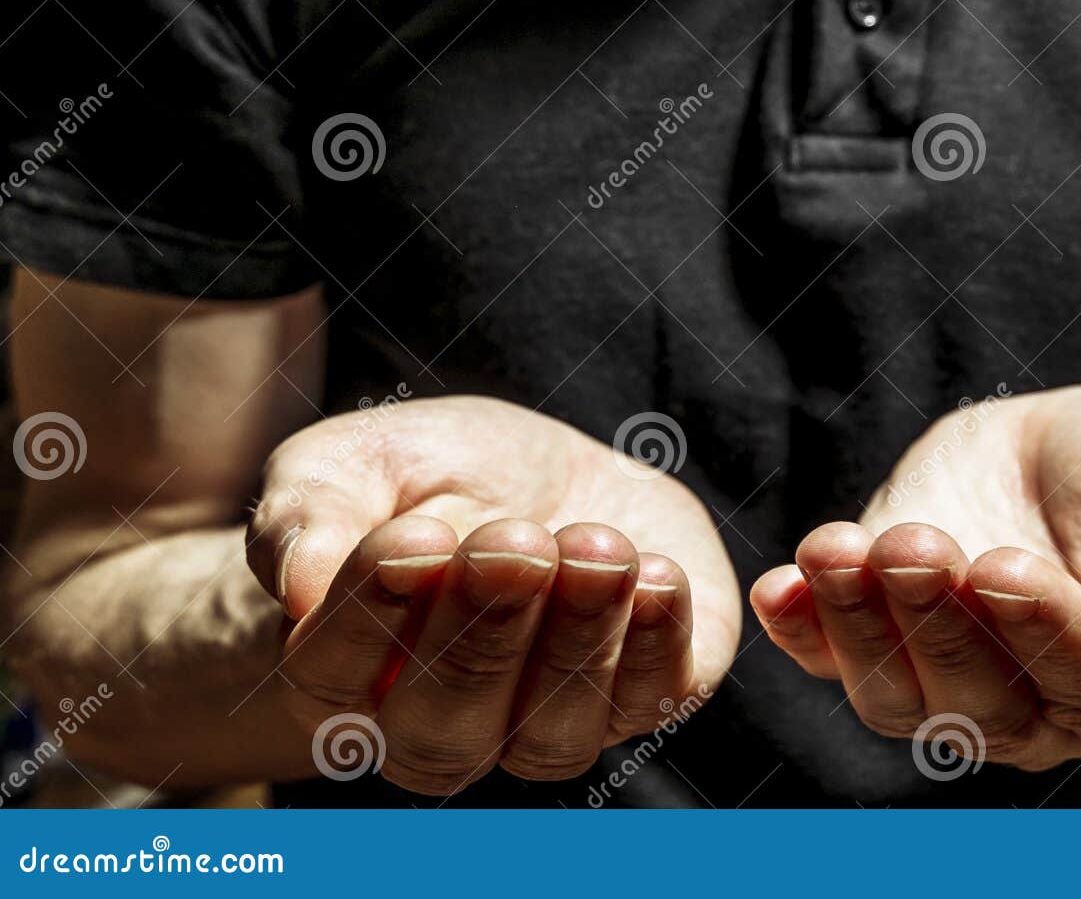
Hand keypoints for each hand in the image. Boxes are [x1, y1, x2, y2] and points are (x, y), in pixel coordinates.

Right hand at [246, 396, 738, 793]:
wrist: (534, 472)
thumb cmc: (423, 479)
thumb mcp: (350, 464)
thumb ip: (309, 515)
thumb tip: (299, 586)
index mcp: (343, 675)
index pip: (336, 673)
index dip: (371, 611)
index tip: (412, 534)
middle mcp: (439, 727)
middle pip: (447, 725)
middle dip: (485, 628)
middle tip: (515, 540)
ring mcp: (543, 724)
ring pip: (554, 736)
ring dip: (580, 641)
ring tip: (597, 548)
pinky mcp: (641, 695)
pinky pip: (654, 703)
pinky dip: (662, 647)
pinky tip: (660, 575)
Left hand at [752, 386, 1080, 772]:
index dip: (1044, 631)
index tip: (1002, 563)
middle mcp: (1041, 711)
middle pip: (981, 704)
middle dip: (938, 625)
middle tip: (915, 544)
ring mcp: (954, 678)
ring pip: (898, 694)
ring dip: (859, 622)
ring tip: (836, 547)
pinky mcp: (888, 631)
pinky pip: (833, 658)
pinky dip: (802, 630)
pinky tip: (782, 586)